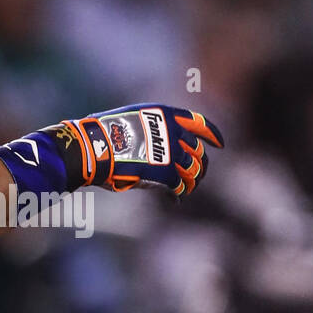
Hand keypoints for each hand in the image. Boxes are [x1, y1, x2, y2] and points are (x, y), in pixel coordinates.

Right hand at [43, 104, 222, 196]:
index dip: (212, 133)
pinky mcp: (166, 174)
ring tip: (186, 189)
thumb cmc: (101, 134)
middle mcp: (172, 132)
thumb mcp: (130, 118)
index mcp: (164, 114)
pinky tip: (175, 198)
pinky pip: (180, 187)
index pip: (198, 122)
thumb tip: (156, 142)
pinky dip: (179, 194)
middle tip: (197, 175)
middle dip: (199, 165)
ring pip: (193, 171)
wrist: (92, 149)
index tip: (220, 143)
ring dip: (191, 181)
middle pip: (197, 151)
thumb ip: (150, 128)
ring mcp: (171, 153)